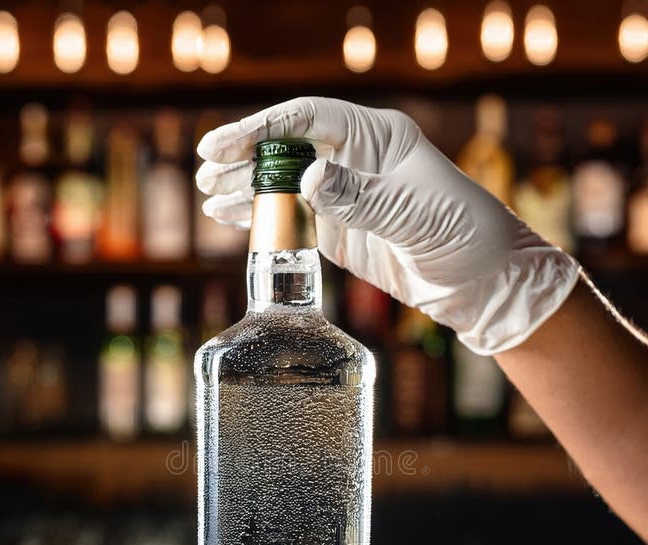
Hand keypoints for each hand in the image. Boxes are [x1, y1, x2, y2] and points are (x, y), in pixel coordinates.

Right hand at [195, 96, 578, 354]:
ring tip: (208, 196)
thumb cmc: (463, 234)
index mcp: (376, 138)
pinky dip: (261, 218)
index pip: (309, 119)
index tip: (222, 146)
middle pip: (288, 148)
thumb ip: (360, 198)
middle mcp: (357, 160)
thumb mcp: (413, 214)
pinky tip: (231, 218)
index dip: (262, 128)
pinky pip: (293, 219)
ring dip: (246, 188)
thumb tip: (307, 180)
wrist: (483, 281)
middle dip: (245, 158)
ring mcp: (346, 196)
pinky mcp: (342, 232)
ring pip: (284, 183)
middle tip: (205, 173)